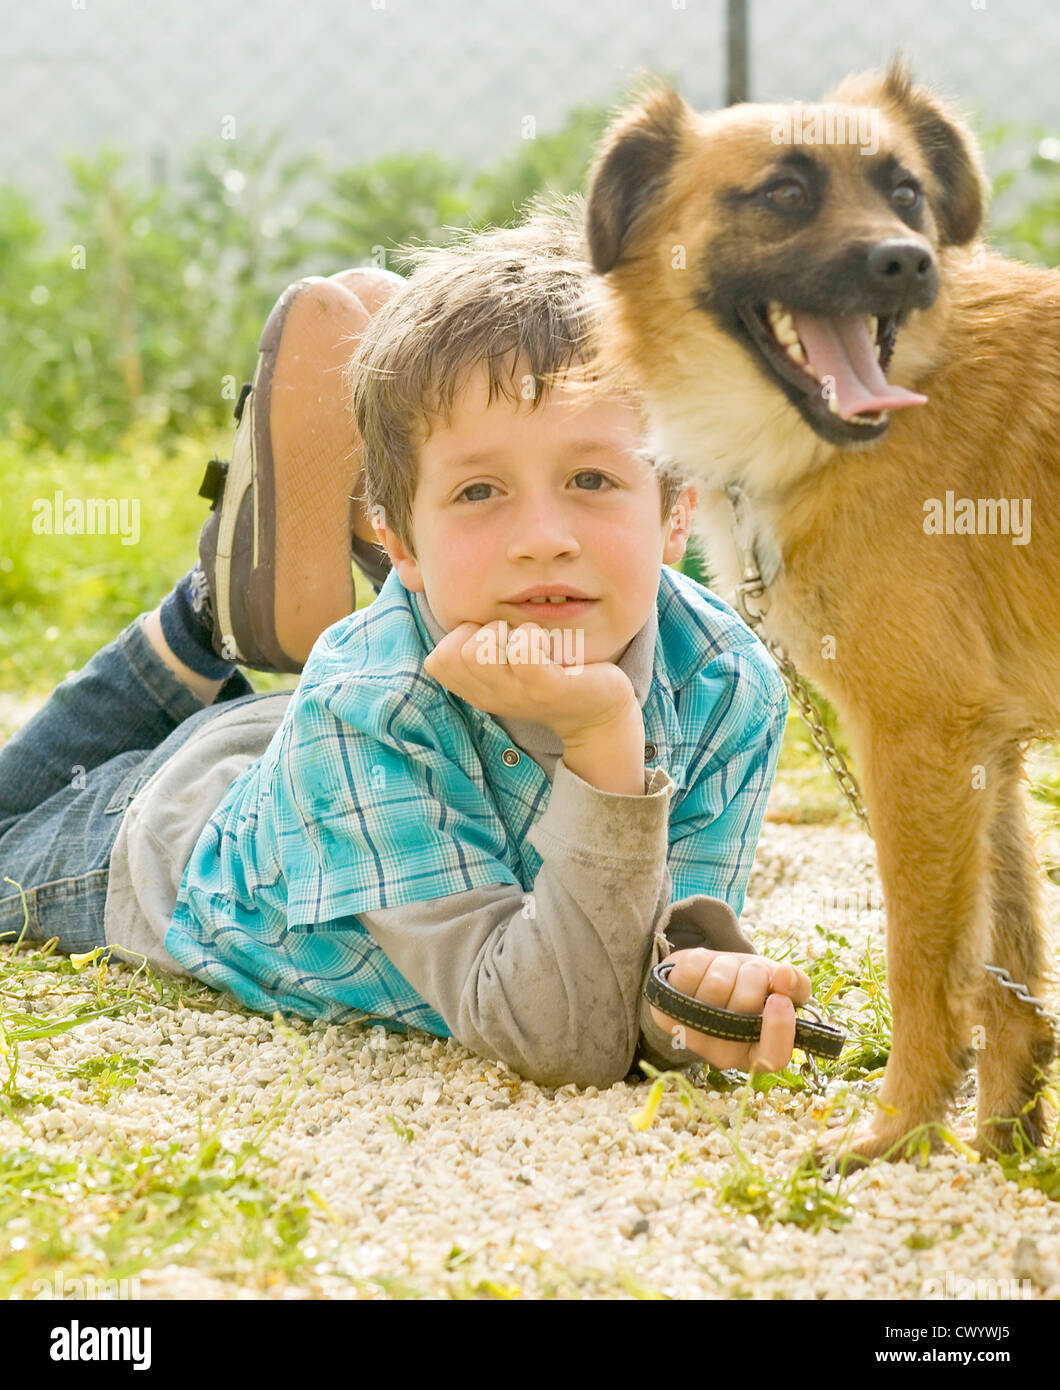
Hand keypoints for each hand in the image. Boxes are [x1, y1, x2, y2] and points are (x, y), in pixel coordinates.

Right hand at [422, 618, 636, 742]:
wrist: (599, 713)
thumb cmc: (551, 675)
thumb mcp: (507, 667)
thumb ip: (481, 648)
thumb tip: (461, 603)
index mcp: (478, 691)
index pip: (436, 662)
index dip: (461, 638)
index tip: (494, 639)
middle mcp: (493, 696)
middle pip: (454, 653)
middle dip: (482, 630)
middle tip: (513, 638)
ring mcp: (518, 694)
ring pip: (476, 651)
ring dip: (503, 631)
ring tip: (529, 640)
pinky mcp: (547, 688)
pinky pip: (521, 651)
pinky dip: (531, 635)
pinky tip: (548, 644)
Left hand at [648, 949, 811, 1075]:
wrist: (708, 979)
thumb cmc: (750, 988)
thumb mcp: (780, 988)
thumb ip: (796, 986)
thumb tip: (784, 976)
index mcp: (757, 1054)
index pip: (773, 1057)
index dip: (779, 1028)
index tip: (779, 999)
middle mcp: (724, 1054)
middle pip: (745, 1004)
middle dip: (754, 974)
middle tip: (750, 974)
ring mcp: (693, 1035)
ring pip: (717, 984)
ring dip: (728, 965)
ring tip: (728, 972)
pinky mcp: (668, 1012)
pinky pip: (690, 971)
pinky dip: (702, 958)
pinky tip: (705, 970)